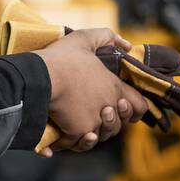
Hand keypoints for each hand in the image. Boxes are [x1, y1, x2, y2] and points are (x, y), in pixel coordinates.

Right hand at [33, 27, 149, 156]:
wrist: (40, 78)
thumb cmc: (61, 58)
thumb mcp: (84, 38)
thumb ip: (106, 36)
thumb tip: (125, 45)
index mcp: (113, 87)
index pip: (139, 106)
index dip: (133, 108)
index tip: (120, 105)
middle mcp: (107, 107)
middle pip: (117, 125)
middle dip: (110, 121)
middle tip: (97, 110)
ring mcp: (93, 122)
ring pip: (99, 136)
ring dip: (93, 133)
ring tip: (83, 123)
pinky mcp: (77, 133)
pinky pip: (78, 144)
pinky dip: (72, 143)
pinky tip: (66, 137)